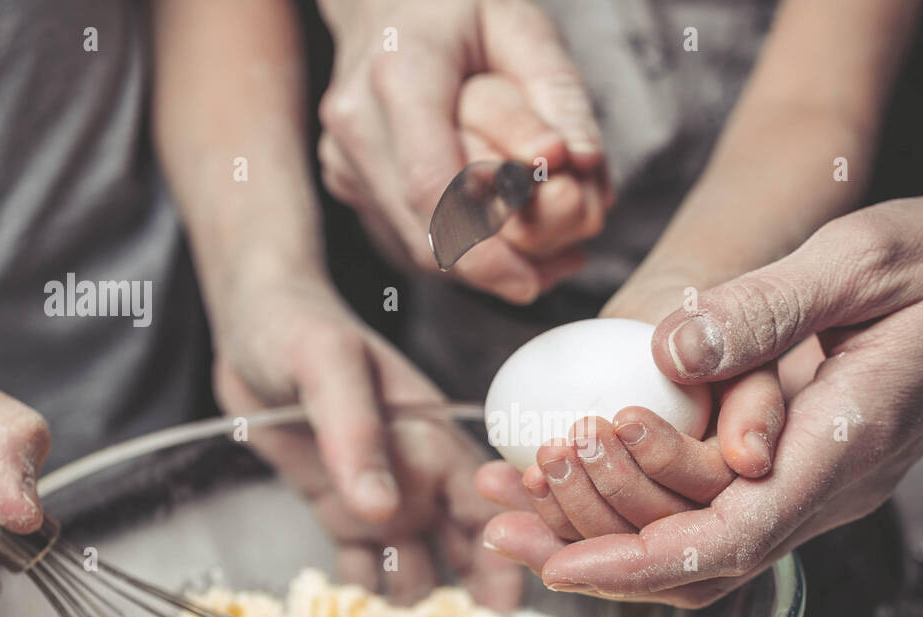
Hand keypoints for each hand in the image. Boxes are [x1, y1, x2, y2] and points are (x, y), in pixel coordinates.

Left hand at [212, 275, 520, 607]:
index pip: (484, 504)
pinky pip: (360, 567)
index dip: (504, 550)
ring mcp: (379, 499)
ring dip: (416, 604)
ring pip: (416, 565)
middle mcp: (417, 477)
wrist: (249, 326)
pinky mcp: (339, 513)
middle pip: (463, 546)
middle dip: (472, 594)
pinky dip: (363, 597)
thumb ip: (355, 434)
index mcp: (431, 439)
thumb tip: (379, 510)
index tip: (507, 605)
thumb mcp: (327, 367)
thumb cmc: (297, 327)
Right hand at [317, 0, 608, 302]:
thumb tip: (579, 162)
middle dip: (494, 269)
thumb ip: (558, 92)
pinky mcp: (347, 184)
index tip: (529, 282)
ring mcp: (343, 158)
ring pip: (414, 250)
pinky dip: (459, 256)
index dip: (480, 250)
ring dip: (482, 269)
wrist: (381, 3)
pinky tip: (508, 242)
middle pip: (423, 235)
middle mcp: (357, 123)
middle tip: (563, 266)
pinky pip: (405, 241)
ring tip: (548, 256)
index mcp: (400, 74)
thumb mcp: (522, 25)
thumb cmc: (458, 9)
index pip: (432, 187)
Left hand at [482, 197, 922, 605]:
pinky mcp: (802, 469)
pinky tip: (581, 479)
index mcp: (841, 449)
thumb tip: (667, 356)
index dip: (637, 559)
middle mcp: (826, 488)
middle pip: (697, 560)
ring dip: (604, 533)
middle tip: (499, 515)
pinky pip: (712, 513)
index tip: (556, 563)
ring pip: (700, 547)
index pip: (728, 538)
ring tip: (511, 503)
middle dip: (592, 550)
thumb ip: (767, 308)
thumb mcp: (861, 260)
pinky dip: (640, 508)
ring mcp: (815, 486)